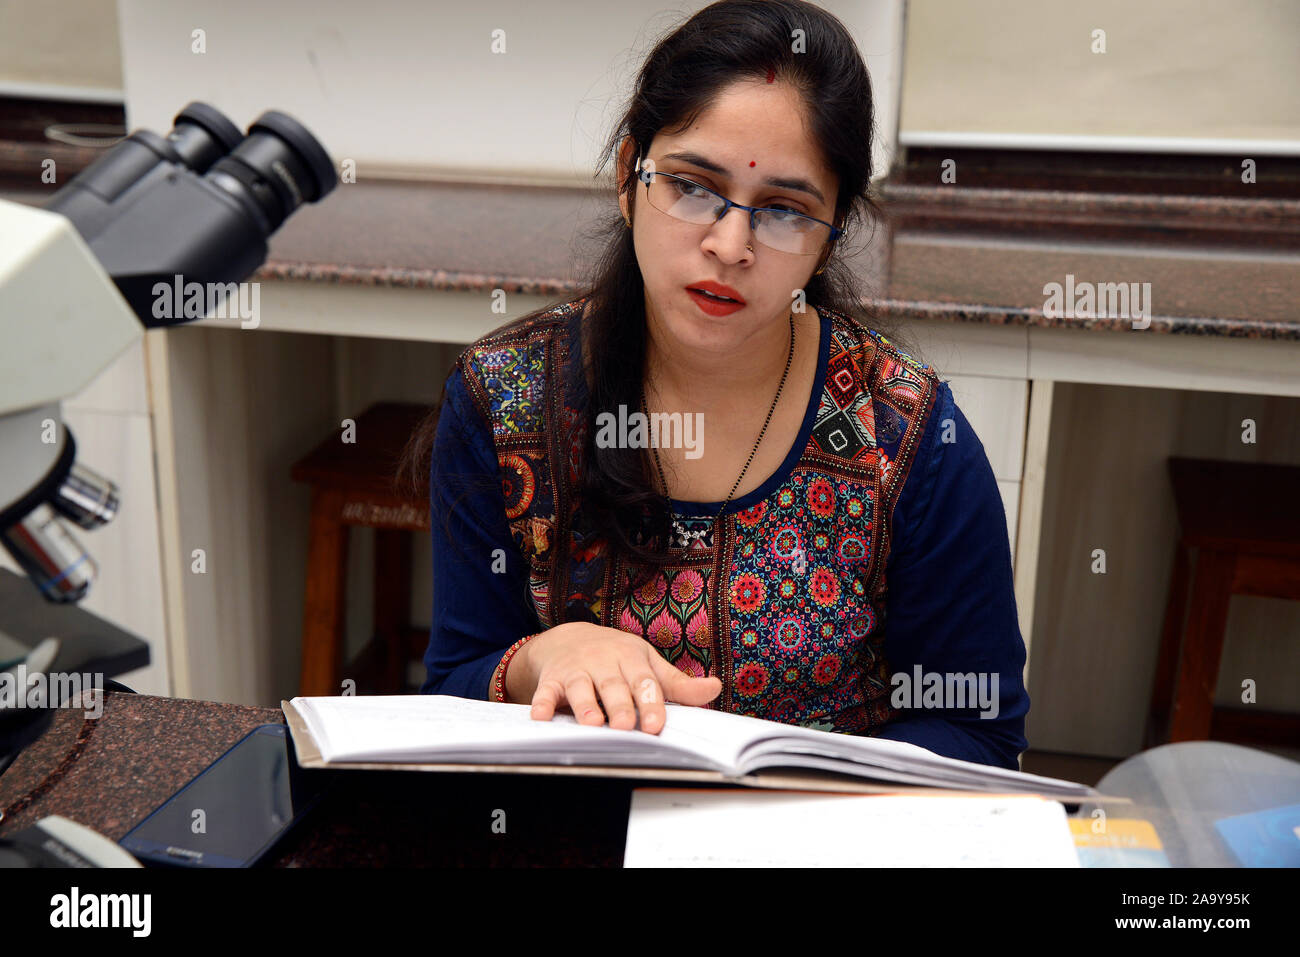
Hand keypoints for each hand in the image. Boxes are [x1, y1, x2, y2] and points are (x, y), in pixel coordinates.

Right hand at [511, 621, 721, 734]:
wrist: (569, 637)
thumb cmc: (617, 657)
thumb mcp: (648, 664)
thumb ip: (678, 684)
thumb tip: (716, 688)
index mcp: (632, 659)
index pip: (644, 682)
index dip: (650, 703)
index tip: (656, 725)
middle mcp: (604, 662)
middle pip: (613, 685)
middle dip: (619, 705)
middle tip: (625, 727)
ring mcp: (576, 669)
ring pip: (580, 687)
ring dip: (584, 704)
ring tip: (591, 724)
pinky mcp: (551, 679)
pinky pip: (545, 691)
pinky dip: (541, 703)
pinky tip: (540, 716)